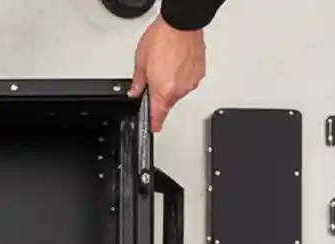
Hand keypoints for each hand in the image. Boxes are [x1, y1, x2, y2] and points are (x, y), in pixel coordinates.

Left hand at [128, 16, 205, 131]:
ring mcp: (191, 81)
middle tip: (155, 76)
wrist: (181, 23)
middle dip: (160, 93)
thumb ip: (138, 82)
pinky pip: (188, 79)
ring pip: (179, 90)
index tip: (154, 128)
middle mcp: (179, 90)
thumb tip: (135, 91)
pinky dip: (182, 75)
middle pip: (168, 102)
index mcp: (163, 91)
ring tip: (166, 64)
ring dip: (172, 83)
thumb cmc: (162, 38)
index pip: (158, 115)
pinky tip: (176, 61)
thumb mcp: (140, 62)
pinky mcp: (200, 72)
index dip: (155, 124)